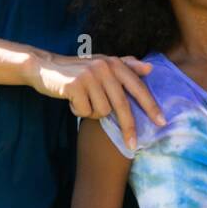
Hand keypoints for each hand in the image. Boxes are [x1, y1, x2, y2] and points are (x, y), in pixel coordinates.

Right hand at [30, 53, 165, 150]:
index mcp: (114, 63)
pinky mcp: (75, 85)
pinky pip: (85, 112)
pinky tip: (73, 101)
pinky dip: (79, 111)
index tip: (162, 122)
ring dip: (93, 112)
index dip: (150, 106)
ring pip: (102, 111)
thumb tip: (150, 68)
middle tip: (132, 144)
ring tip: (84, 101)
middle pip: (122, 104)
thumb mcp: (102, 65)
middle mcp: (104, 67)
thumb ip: (126, 65)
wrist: (44, 67)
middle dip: (128, 127)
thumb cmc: (78, 70)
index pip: (137, 87)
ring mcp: (89, 75)